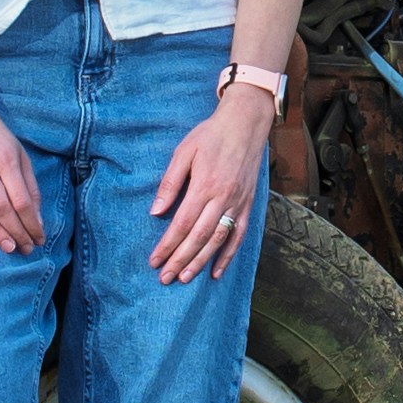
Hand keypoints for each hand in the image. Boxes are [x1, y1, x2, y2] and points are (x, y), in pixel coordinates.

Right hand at [0, 96, 44, 252]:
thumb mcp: (19, 153)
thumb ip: (29, 184)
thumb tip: (36, 217)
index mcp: (6, 158)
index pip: (21, 199)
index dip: (31, 223)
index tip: (39, 239)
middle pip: (1, 207)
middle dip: (16, 232)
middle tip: (25, 249)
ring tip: (8, 247)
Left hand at [147, 91, 270, 285]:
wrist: (245, 123)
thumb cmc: (210, 135)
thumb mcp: (183, 152)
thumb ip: (170, 183)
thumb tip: (155, 212)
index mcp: (204, 185)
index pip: (181, 224)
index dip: (167, 246)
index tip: (154, 261)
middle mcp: (223, 198)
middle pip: (198, 237)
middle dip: (180, 260)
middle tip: (165, 278)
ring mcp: (238, 203)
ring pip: (218, 240)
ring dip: (201, 262)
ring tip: (185, 278)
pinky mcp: (248, 205)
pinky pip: (239, 235)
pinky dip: (228, 255)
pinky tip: (217, 271)